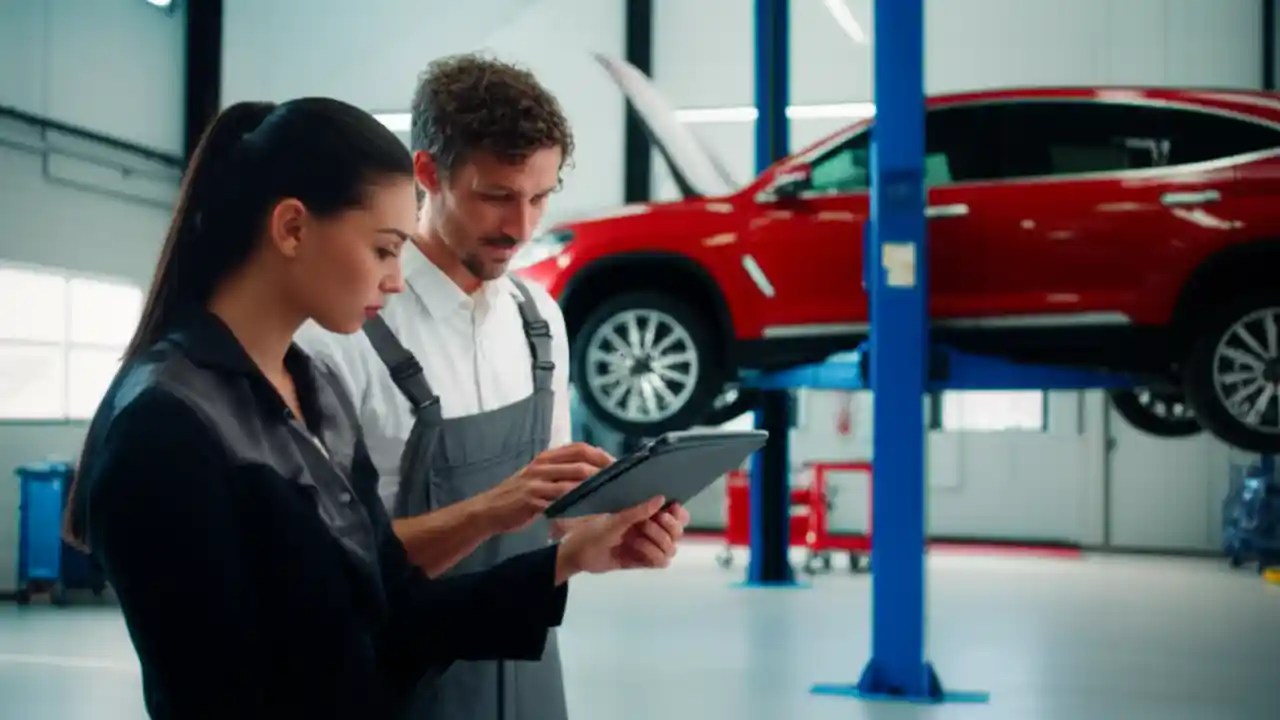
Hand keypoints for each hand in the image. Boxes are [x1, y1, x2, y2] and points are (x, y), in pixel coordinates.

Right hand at [478, 443, 612, 534]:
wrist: (488, 510)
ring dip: (593, 487)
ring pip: (572, 479)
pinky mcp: (531, 499)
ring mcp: (535, 481)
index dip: (600, 454)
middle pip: (580, 460)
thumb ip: (560, 473)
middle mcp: (542, 464)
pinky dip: (575, 505)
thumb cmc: (518, 496)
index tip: (617, 465)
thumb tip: (589, 474)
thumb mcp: (538, 478)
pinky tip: (588, 511)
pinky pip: (558, 500)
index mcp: (546, 457)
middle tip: (621, 482)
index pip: (579, 448)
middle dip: (603, 470)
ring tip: (611, 496)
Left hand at [554, 497, 690, 581]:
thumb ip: (638, 510)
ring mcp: (648, 547)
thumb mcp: (615, 519)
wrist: (578, 555)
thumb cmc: (593, 531)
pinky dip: (652, 555)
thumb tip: (661, 498)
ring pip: (671, 548)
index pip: (678, 514)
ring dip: (657, 542)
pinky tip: (635, 548)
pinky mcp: (643, 562)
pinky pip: (661, 562)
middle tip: (647, 524)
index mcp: (647, 514)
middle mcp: (652, 530)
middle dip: (667, 528)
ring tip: (636, 538)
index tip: (671, 509)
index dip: (679, 513)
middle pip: (677, 532)